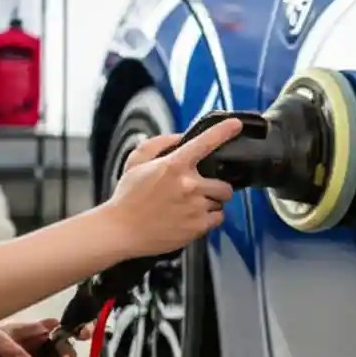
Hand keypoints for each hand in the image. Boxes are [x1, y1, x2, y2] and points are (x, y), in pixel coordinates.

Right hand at [106, 118, 241, 258]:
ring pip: (220, 202)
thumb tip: (180, 137)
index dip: (223, 131)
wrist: (120, 231)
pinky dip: (209, 218)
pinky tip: (192, 217)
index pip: (205, 142)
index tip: (235, 125)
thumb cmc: (127, 198)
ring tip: (190, 206)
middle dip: (216, 186)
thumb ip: (159, 144)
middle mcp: (189, 185)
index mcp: (174, 166)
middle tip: (200, 190)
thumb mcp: (136, 162)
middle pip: (224, 183)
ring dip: (211, 202)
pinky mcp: (197, 227)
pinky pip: (218, 218)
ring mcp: (195, 207)